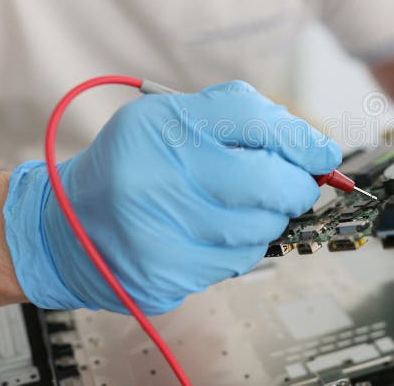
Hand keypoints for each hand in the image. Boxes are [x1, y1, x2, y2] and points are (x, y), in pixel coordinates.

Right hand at [3, 81, 340, 314]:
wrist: (70, 225)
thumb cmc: (134, 164)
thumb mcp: (171, 118)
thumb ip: (239, 116)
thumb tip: (309, 145)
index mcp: (161, 126)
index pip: (255, 123)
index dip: (303, 141)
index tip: (323, 154)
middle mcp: (156, 177)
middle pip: (267, 184)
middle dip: (297, 187)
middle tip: (298, 186)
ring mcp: (158, 232)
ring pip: (259, 229)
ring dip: (271, 218)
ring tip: (250, 207)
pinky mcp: (164, 275)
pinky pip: (236, 263)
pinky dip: (244, 246)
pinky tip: (222, 233)